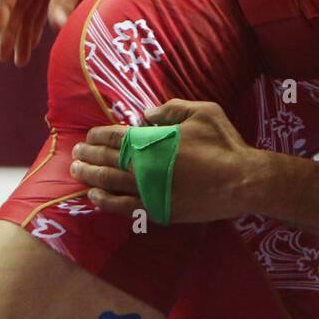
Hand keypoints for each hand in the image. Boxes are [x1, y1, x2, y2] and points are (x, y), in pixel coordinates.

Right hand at [0, 0, 139, 66]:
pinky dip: (38, 25)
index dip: (3, 10)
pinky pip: (42, 7)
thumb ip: (65, 0)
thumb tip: (56, 27)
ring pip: (29, 7)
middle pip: (18, 1)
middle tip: (3, 55)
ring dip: (24, 32)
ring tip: (17, 60)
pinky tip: (32, 44)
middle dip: (11, 29)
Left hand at [70, 99, 259, 222]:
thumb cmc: (224, 144)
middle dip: (88, 154)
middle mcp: (143, 166)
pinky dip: (105, 201)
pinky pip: (122, 207)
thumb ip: (171, 108)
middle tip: (76, 153)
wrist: (241, 182)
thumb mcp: (203, 112)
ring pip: (108, 183)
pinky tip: (94, 196)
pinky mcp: (156, 210)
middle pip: (106, 159)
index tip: (89, 136)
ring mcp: (148, 191)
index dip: (98, 135)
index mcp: (152, 141)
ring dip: (89, 175)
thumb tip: (146, 114)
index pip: (115, 136)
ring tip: (77, 171)